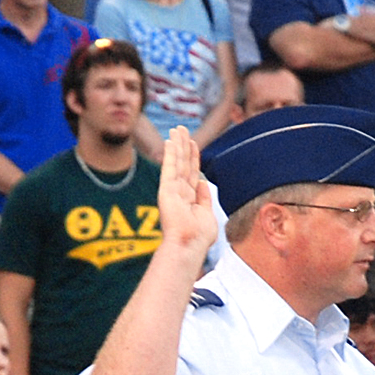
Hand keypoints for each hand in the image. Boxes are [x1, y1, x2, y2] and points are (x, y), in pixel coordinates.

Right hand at [156, 126, 218, 262]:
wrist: (189, 245)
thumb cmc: (199, 237)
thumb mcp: (207, 214)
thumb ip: (205, 198)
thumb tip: (203, 182)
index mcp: (190, 198)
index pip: (192, 173)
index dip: (193, 158)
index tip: (193, 144)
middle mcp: (180, 191)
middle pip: (183, 164)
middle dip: (184, 146)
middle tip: (182, 129)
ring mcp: (173, 190)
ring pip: (177, 162)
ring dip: (178, 145)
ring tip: (178, 129)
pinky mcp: (167, 190)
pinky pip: (170, 168)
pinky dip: (171, 154)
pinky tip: (171, 141)